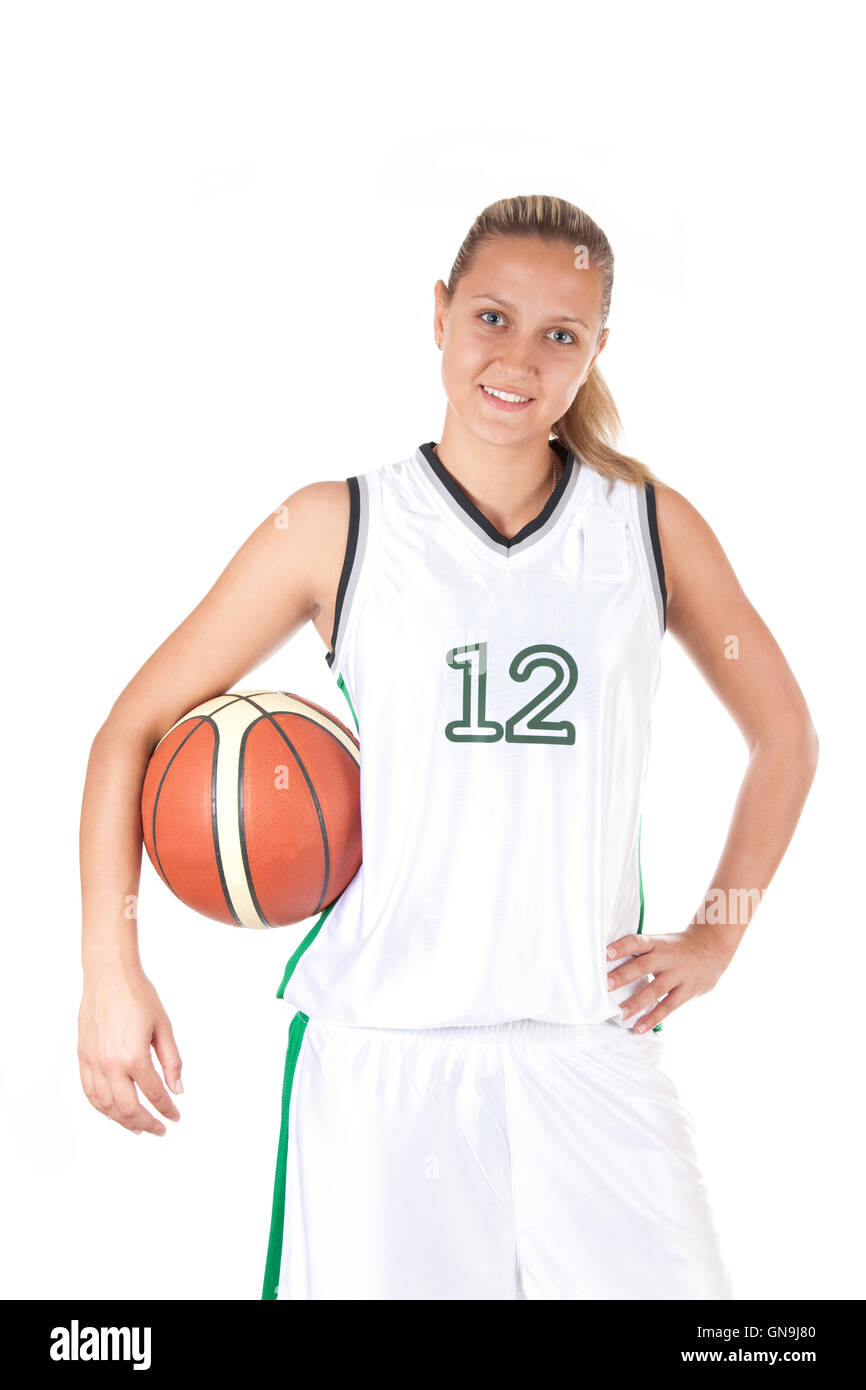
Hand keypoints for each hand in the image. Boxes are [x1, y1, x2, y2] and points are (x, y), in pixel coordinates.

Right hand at [78, 964, 182, 1136]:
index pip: (154, 1094)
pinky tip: (112, 1111)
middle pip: (128, 1109)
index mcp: (134, 1057)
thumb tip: (177, 1090)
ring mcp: (93, 1062)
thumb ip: (171, 1061)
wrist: (109, 975)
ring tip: (137, 1127)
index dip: (167, 1109)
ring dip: (122, 1121)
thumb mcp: (164, 1027)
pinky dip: (101, 1107)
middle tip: (159, 1129)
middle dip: (145, 1123)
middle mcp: (110, 1065)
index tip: (175, 1117)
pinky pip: (89, 1091)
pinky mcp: (83, 1057)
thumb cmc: (138, 996)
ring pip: (105, 1105)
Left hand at [604, 923, 736, 1031]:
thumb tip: (608, 961)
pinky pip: (669, 1007)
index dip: (622, 946)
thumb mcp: (661, 941)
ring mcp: (679, 974)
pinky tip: (639, 1028)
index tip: (606, 953)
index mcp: (657, 943)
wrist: (714, 947)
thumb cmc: (677, 946)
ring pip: (656, 989)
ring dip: (637, 1003)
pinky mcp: (688, 991)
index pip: (637, 942)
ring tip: (622, 1015)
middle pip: (644, 965)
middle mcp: (667, 957)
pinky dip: (654, 1018)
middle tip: (607, 985)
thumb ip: (641, 952)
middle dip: (625, 975)